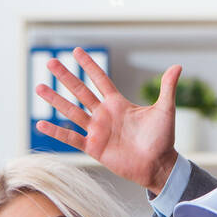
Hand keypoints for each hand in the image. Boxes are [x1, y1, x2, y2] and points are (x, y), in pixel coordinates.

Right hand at [33, 47, 181, 192]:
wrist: (157, 165)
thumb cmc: (163, 139)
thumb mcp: (165, 110)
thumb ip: (167, 88)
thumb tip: (177, 66)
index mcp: (118, 103)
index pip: (100, 79)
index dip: (89, 65)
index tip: (76, 51)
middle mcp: (104, 114)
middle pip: (80, 91)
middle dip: (65, 77)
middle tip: (50, 62)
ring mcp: (96, 130)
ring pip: (71, 111)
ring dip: (55, 100)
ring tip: (39, 88)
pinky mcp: (93, 147)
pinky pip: (70, 137)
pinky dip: (56, 131)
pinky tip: (41, 125)